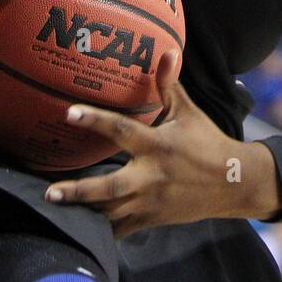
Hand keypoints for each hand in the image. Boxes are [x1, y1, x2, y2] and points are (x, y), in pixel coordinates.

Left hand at [44, 52, 281, 235]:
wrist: (232, 182)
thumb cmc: (206, 141)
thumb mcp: (187, 112)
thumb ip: (169, 85)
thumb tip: (167, 50)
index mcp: (157, 145)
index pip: (121, 130)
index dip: (94, 121)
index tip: (68, 113)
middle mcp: (150, 176)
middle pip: (109, 188)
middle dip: (78, 192)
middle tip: (49, 192)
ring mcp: (150, 202)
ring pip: (111, 213)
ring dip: (84, 213)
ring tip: (54, 210)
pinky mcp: (152, 219)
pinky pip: (121, 230)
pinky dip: (101, 231)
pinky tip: (80, 229)